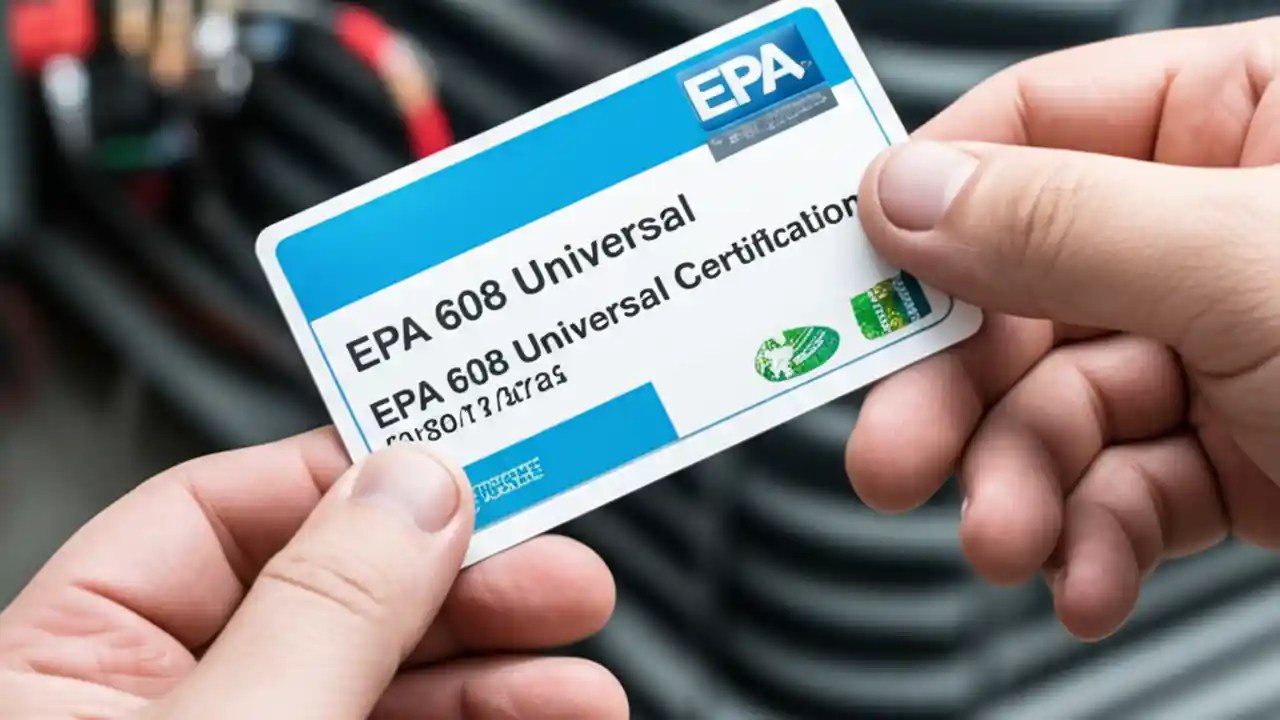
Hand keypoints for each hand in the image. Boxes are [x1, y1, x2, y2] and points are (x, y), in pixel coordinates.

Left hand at [0, 428, 624, 718]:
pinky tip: (547, 713)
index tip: (471, 467)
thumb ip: (323, 609)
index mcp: (66, 665)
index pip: (222, 511)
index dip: (360, 478)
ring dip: (501, 671)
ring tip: (583, 672)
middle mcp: (153, 708)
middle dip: (467, 581)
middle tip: (563, 571)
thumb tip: (416, 486)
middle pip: (334, 597)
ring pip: (386, 683)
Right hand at [848, 19, 1279, 639]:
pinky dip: (1095, 541)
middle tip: (893, 453)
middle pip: (1029, 289)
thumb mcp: (1261, 267)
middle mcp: (1228, 226)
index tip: (852, 274)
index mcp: (1255, 114)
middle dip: (961, 390)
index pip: (1039, 124)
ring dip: (1022, 486)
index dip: (931, 199)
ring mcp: (1236, 346)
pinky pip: (1132, 487)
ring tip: (1010, 541)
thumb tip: (909, 197)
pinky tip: (1085, 578)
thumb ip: (1068, 225)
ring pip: (1068, 405)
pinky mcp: (1252, 456)